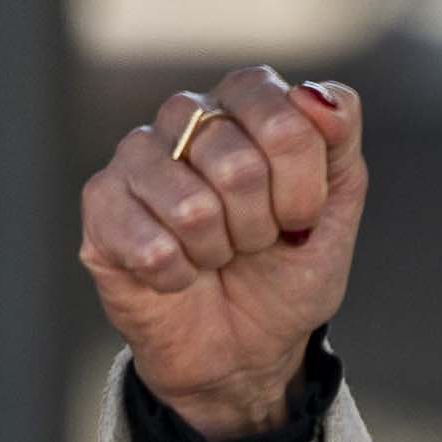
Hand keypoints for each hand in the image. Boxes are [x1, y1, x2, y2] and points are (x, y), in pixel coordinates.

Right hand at [78, 61, 364, 439]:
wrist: (248, 348)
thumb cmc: (287, 269)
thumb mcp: (339, 204)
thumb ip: (340, 136)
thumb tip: (313, 94)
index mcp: (243, 103)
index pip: (281, 114)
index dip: (300, 181)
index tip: (299, 214)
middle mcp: (185, 116)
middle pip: (237, 164)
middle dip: (260, 225)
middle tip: (253, 241)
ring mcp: (136, 157)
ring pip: (192, 207)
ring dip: (217, 251)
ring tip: (215, 255)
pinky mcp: (102, 206)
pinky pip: (152, 247)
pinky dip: (179, 277)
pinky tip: (179, 274)